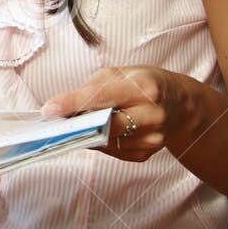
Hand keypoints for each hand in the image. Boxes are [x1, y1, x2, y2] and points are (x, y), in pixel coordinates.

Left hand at [40, 66, 208, 162]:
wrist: (178, 104)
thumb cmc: (141, 84)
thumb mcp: (118, 74)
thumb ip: (91, 90)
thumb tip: (61, 109)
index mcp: (146, 88)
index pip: (103, 96)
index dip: (73, 103)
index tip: (49, 109)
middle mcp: (153, 115)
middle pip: (107, 125)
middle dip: (77, 124)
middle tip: (53, 122)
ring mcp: (153, 138)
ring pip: (107, 142)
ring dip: (85, 134)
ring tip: (71, 125)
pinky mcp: (147, 153)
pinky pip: (113, 152)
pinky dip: (99, 142)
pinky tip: (95, 133)